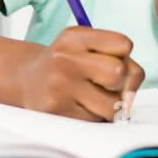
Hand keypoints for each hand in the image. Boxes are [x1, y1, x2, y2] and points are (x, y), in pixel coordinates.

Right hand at [18, 26, 144, 121]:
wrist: (27, 79)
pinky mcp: (58, 111)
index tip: (109, 59)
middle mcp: (64, 58)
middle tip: (103, 82)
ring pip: (112, 105)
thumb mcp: (90, 49)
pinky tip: (79, 107)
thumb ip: (123, 64)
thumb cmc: (69, 63)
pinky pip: (96, 121)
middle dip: (118, 82)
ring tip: (91, 97)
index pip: (124, 44)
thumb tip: (129, 100)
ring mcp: (59, 86)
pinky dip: (94, 117)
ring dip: (108, 105)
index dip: (124, 56)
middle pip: (118, 73)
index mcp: (74, 37)